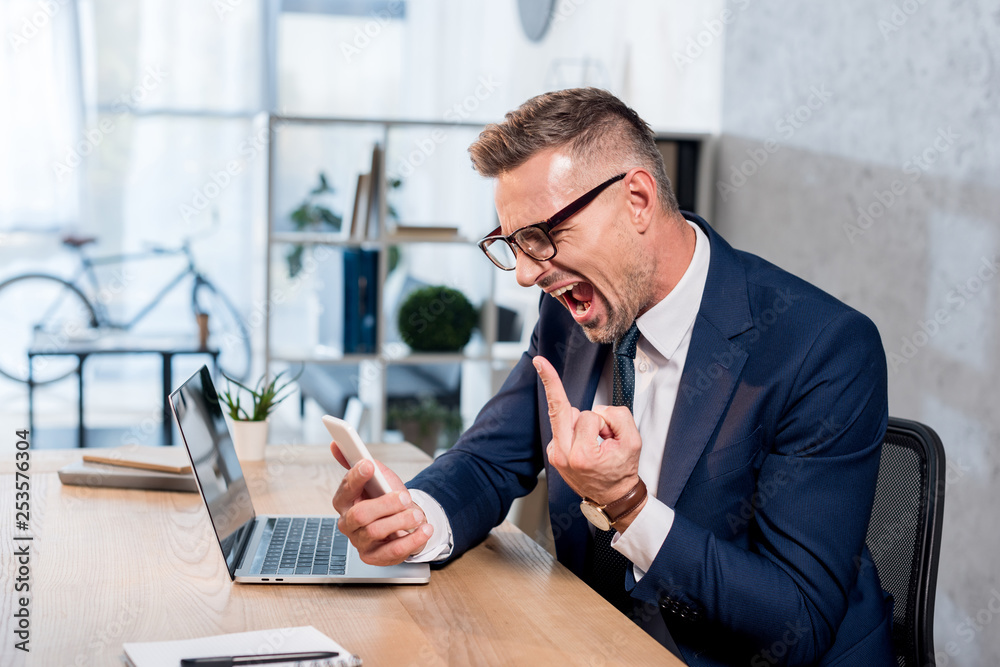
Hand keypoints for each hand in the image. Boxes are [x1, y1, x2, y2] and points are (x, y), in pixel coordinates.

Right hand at [330, 443, 432, 565]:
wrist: (404, 522)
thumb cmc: (387, 498)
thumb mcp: (377, 477)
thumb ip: (358, 461)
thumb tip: (337, 444)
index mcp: (344, 501)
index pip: (345, 489)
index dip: (356, 477)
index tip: (369, 465)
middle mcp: (348, 523)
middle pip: (360, 514)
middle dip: (385, 504)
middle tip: (404, 497)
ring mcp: (360, 541)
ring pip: (376, 532)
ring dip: (401, 521)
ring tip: (416, 514)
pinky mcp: (374, 557)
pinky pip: (392, 551)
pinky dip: (411, 540)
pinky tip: (423, 529)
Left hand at [534, 355, 642, 505]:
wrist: (612, 497)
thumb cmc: (621, 472)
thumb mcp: (633, 442)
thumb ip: (619, 417)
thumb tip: (600, 411)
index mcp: (581, 455)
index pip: (588, 415)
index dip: (585, 407)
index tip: (539, 362)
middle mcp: (562, 454)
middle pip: (569, 412)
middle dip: (590, 420)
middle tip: (602, 439)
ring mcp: (555, 454)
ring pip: (568, 417)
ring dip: (584, 425)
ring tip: (596, 446)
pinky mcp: (553, 452)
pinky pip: (565, 427)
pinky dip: (577, 431)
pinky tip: (587, 447)